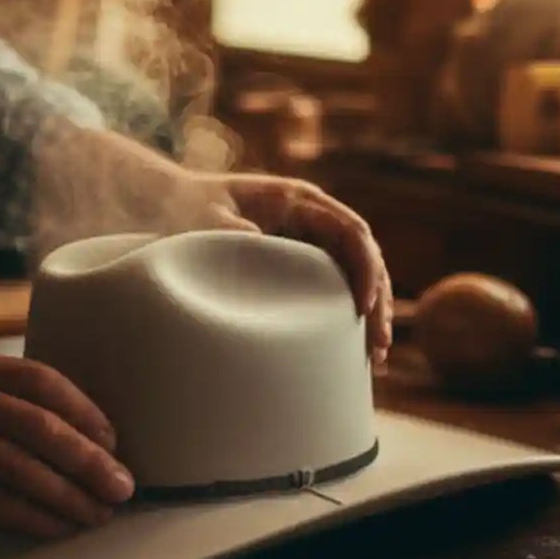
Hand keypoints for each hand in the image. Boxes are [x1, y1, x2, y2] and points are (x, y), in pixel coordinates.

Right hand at [0, 345, 133, 537]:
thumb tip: (44, 412)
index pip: (43, 381)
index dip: (85, 412)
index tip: (112, 439)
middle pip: (42, 427)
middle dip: (90, 461)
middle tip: (123, 486)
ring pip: (22, 468)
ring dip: (66, 495)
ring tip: (96, 515)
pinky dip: (28, 517)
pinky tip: (53, 528)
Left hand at [202, 173, 393, 366]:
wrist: (180, 204)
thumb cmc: (195, 206)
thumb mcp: (206, 214)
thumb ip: (225, 224)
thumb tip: (253, 238)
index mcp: (302, 200)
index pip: (352, 232)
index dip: (366, 268)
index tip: (363, 307)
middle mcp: (316, 218)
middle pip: (366, 259)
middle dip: (378, 301)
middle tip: (379, 345)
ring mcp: (313, 240)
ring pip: (359, 277)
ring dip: (372, 315)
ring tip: (377, 358)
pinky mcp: (306, 262)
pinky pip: (339, 288)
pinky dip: (350, 317)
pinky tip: (357, 351)